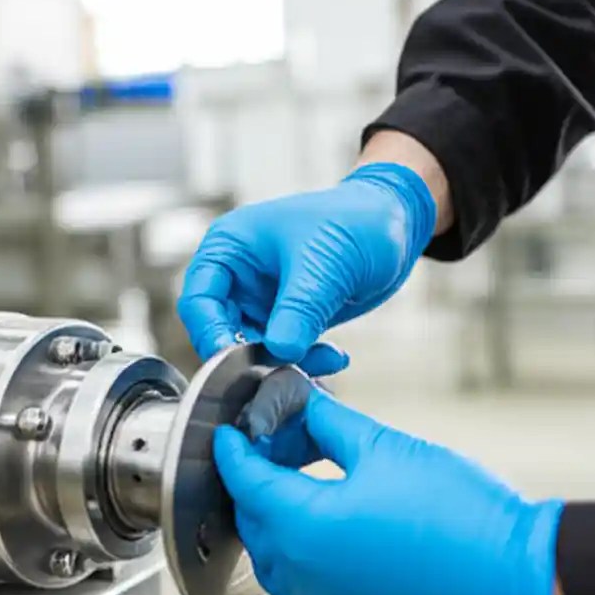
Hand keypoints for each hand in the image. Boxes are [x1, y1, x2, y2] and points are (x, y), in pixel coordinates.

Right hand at [177, 162, 436, 374]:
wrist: (396, 224)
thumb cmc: (354, 221)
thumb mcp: (323, 265)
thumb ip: (299, 309)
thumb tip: (280, 352)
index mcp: (230, 247)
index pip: (199, 300)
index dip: (211, 334)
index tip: (236, 362)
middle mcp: (240, 276)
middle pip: (221, 332)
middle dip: (251, 357)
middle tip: (281, 373)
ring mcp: (264, 300)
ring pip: (254, 349)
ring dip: (283, 363)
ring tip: (322, 362)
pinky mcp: (290, 318)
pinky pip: (283, 352)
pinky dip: (305, 361)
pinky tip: (333, 358)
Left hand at [213, 376, 563, 594]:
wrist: (508, 571)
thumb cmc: (458, 517)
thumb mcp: (383, 447)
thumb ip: (330, 421)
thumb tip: (303, 405)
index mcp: (301, 526)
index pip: (242, 478)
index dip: (233, 446)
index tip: (230, 426)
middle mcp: (300, 567)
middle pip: (249, 511)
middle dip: (254, 468)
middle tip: (273, 430)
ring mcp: (319, 590)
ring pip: (268, 541)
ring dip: (272, 500)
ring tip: (298, 459)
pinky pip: (293, 563)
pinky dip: (292, 528)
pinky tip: (320, 495)